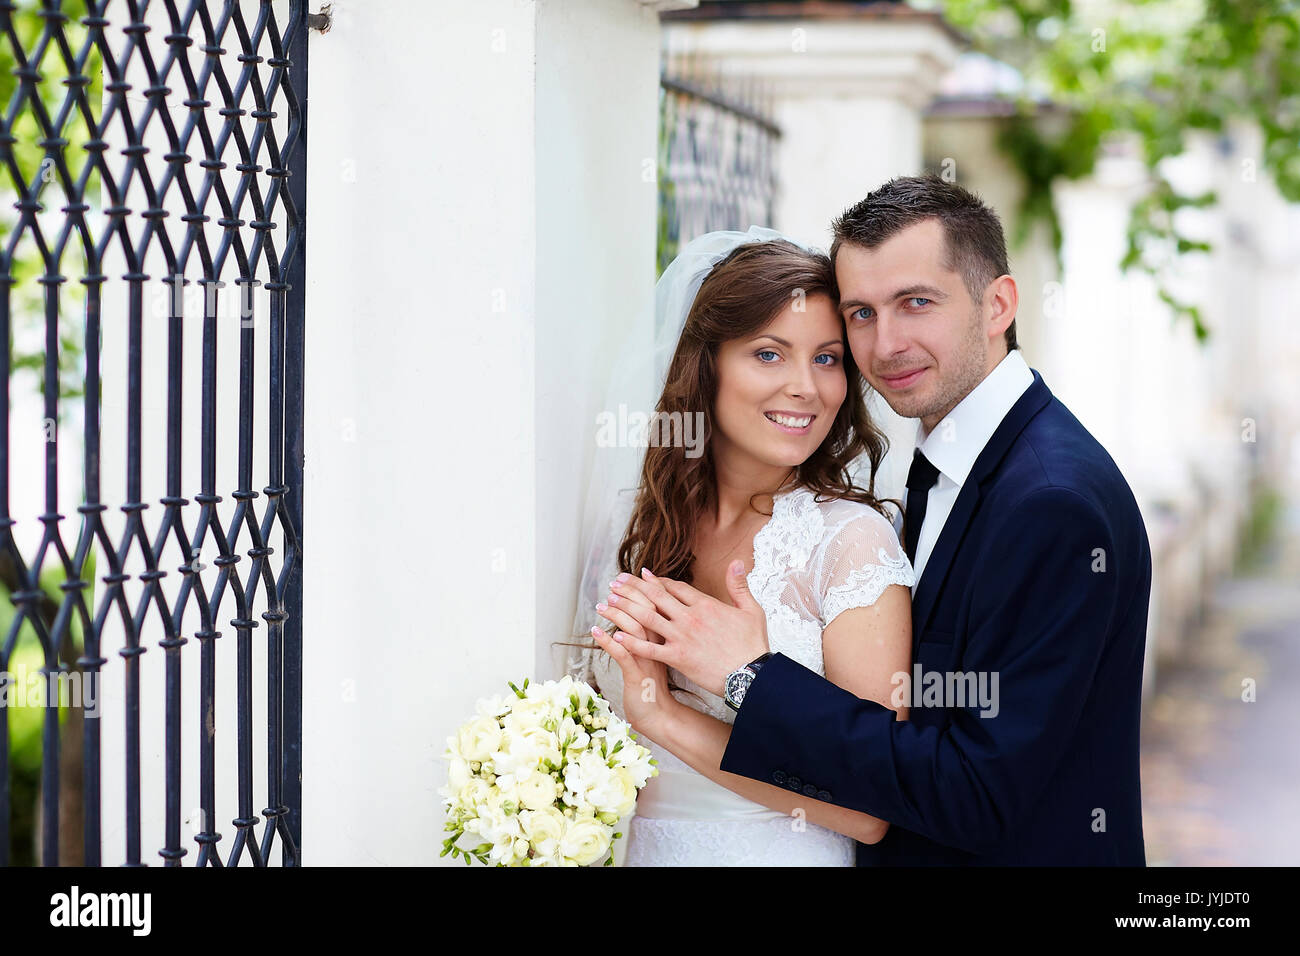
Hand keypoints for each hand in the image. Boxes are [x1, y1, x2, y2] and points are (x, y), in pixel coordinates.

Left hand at [591, 589, 678, 737]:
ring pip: (634, 629)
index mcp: (673, 637)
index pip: (661, 605)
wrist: (664, 716)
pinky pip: (624, 654)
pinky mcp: (639, 674)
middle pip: (648, 610)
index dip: (645, 588)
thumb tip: (644, 617)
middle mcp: (665, 645)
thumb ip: (658, 635)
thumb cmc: (658, 684)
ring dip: (616, 614)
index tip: (630, 576)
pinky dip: (608, 641)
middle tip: (613, 583)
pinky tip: (597, 632)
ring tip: (601, 605)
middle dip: (629, 594)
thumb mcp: (664, 655)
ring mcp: (652, 659)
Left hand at [600, 562, 768, 697]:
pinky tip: (616, 635)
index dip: (657, 580)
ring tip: (609, 601)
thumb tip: (737, 562)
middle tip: (617, 581)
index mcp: (705, 604)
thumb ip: (739, 585)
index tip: (643, 575)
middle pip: (655, 597)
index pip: (675, 587)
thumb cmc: (753, 644)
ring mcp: (681, 637)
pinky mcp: (678, 658)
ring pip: (648, 618)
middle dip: (633, 587)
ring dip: (626, 608)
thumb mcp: (751, 610)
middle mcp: (689, 617)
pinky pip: (650, 648)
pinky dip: (632, 641)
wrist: (752, 674)